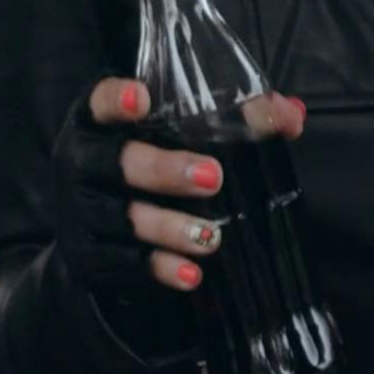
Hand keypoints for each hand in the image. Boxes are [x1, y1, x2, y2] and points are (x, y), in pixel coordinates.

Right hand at [82, 77, 306, 302]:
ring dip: (169, 227)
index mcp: (100, 123)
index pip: (99, 103)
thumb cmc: (148, 160)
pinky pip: (125, 263)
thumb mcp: (175, 132)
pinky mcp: (90, 254)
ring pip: (123, 218)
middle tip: (212, 177)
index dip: (115, 99)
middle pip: (116, 162)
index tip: (141, 99)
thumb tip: (290, 115)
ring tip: (211, 236)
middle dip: (162, 169)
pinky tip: (191, 274)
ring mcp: (83, 211)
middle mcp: (84, 164)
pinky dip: (159, 268)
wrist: (92, 225)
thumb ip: (236, 116)